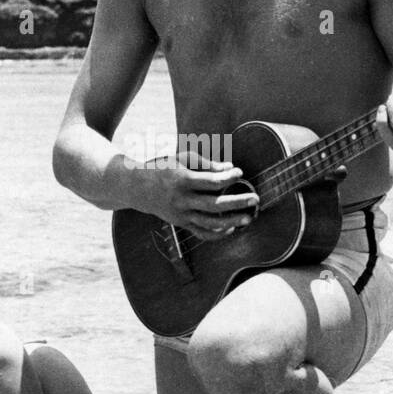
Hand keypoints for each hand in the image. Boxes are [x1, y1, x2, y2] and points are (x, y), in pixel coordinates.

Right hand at [142, 150, 257, 240]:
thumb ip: (207, 164)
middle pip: (214, 205)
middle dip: (237, 202)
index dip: (228, 177)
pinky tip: (232, 228)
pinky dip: (217, 233)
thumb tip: (230, 168)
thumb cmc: (163, 168)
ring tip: (249, 217)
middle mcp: (181, 200)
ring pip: (210, 223)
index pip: (211, 182)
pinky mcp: (181, 223)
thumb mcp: (182, 159)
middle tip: (255, 198)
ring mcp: (181, 214)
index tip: (239, 173)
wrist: (137, 188)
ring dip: (232, 221)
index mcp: (182, 180)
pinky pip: (201, 233)